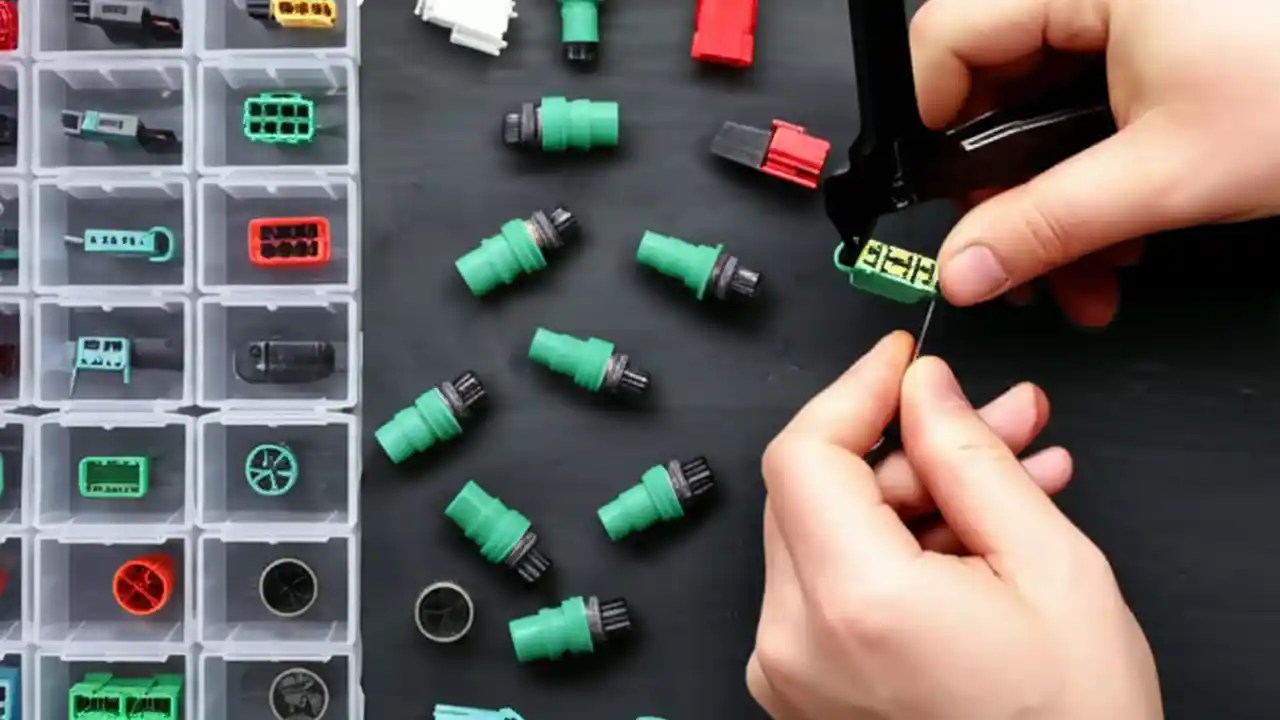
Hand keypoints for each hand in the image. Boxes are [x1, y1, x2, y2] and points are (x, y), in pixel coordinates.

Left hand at [746, 332, 1161, 718]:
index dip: (855, 390)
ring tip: (1014, 481)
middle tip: (997, 422)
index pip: (805, 451)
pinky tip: (977, 539)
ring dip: (919, 496)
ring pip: (833, 533)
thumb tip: (925, 390)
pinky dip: (897, 549)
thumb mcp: (1050, 569)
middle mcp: (797, 641)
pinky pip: (835, 585)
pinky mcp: (803, 688)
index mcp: (853, 603)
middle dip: (910, 446)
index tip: (902, 363)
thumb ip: (970, 458)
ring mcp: (791, 672)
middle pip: (818, 489)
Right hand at [911, 0, 1279, 324]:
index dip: (931, 127)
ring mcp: (1128, 5)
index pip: (945, 41)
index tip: (949, 197)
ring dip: (1055, 193)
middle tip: (1020, 254)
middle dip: (1007, 186)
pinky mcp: (1160, 27)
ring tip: (1091, 263)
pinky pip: (1089, 96)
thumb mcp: (1166, 175)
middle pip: (992, 78)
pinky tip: (1120, 226)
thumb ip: (1045, 227)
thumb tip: (965, 265)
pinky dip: (1095, 165)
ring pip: (1042, 99)